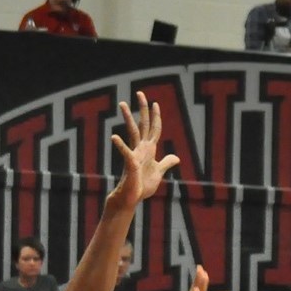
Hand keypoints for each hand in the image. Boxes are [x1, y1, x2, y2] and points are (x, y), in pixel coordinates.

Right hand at [106, 92, 180, 213]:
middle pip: (143, 125)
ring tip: (122, 104)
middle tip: (140, 92)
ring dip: (128, 118)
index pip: (153, 129)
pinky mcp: (130, 164)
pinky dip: (120, 145)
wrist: (131, 198)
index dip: (156, 117)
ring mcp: (135, 154)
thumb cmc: (142, 186)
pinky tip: (114, 137)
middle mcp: (141, 149)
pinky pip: (125, 153)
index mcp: (148, 150)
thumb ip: (166, 163)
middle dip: (143, 109)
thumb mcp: (158, 173)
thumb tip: (176, 157)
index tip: (155, 103)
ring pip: (132, 132)